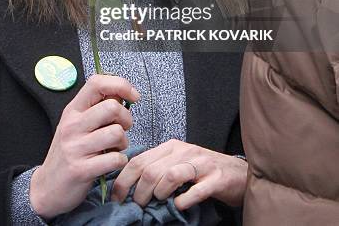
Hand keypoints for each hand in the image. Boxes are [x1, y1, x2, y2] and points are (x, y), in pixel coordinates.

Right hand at [30, 74, 139, 218]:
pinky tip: (111, 162)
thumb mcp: (77, 124)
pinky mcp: (80, 169)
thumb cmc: (69, 152)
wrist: (46, 187)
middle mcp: (72, 125)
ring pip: (116, 132)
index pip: (96, 83)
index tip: (133, 96)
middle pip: (112, 107)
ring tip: (114, 148)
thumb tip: (122, 94)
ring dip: (123, 142)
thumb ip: (97, 108)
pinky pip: (115, 159)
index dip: (120, 84)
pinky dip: (120, 161)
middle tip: (122, 129)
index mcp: (73, 110)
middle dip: (126, 118)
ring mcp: (75, 147)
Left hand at [111, 139, 246, 209]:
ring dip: (159, 194)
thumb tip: (130, 186)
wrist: (237, 172)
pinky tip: (180, 205)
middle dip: (139, 192)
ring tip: (159, 202)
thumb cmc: (203, 170)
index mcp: (170, 147)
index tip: (117, 197)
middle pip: (151, 170)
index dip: (123, 180)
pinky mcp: (216, 178)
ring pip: (170, 176)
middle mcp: (184, 151)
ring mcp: (201, 164)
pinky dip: (185, 200)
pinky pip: (196, 190)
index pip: (139, 160)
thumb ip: (157, 168)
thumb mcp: (177, 163)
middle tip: (138, 206)